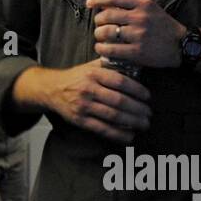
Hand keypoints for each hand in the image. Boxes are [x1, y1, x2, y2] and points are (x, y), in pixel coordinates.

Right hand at [24, 61, 151, 143]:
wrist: (51, 89)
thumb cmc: (77, 77)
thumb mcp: (91, 66)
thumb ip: (110, 65)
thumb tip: (134, 64)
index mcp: (93, 74)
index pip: (120, 81)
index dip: (137, 89)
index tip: (147, 96)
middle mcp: (88, 89)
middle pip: (119, 100)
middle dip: (138, 108)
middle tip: (149, 113)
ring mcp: (83, 106)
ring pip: (113, 116)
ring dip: (132, 122)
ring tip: (144, 124)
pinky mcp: (80, 120)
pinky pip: (102, 128)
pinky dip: (118, 134)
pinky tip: (130, 136)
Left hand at [88, 0, 185, 68]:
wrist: (182, 45)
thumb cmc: (163, 26)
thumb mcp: (151, 9)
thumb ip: (130, 5)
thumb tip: (103, 5)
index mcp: (142, 3)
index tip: (89, 3)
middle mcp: (140, 17)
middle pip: (106, 16)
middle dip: (97, 21)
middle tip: (98, 26)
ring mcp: (139, 35)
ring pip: (106, 33)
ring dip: (98, 36)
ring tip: (100, 38)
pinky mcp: (138, 52)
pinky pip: (111, 50)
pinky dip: (102, 49)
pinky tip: (102, 50)